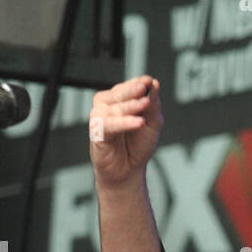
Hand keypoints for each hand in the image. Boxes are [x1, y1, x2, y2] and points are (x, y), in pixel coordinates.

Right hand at [89, 75, 162, 190]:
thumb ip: (153, 105)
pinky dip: (124, 122)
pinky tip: (138, 122)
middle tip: (145, 89)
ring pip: (115, 108)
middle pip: (120, 94)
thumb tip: (154, 84)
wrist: (129, 171)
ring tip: (144, 107)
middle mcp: (108, 106)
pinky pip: (110, 124)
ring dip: (131, 107)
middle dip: (133, 91)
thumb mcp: (153, 124)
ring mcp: (101, 117)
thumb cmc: (138, 147)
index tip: (149, 81)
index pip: (128, 87)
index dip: (138, 83)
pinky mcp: (97, 131)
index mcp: (120, 101)